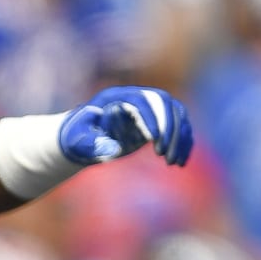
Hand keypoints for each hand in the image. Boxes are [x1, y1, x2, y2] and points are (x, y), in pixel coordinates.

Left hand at [59, 86, 192, 166]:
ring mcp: (149, 107)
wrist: (82, 138)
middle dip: (169, 129)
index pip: (142, 100)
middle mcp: (136, 97)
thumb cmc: (77, 138)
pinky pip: (179, 127)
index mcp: (116, 97)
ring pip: (176, 115)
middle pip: (164, 104)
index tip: (155, 139)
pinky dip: (183, 143)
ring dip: (179, 138)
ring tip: (172, 163)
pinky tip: (180, 163)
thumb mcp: (78, 142)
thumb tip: (112, 148)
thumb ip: (91, 143)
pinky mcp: (158, 120)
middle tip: (164, 155)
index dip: (151, 117)